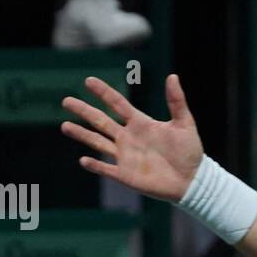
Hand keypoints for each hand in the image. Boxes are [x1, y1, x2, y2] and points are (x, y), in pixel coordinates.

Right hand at [60, 74, 204, 202]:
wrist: (192, 180)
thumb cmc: (189, 151)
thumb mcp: (185, 123)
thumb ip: (176, 101)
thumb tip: (172, 76)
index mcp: (140, 123)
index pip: (117, 104)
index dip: (103, 92)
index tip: (88, 81)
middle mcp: (128, 137)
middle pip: (100, 121)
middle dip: (83, 111)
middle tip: (66, 101)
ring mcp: (125, 156)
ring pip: (97, 142)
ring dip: (81, 134)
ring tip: (65, 126)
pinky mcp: (125, 174)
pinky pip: (106, 168)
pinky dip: (95, 165)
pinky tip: (83, 159)